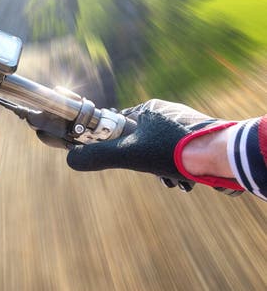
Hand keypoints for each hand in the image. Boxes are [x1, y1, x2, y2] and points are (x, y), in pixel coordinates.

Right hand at [66, 99, 242, 192]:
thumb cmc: (173, 150)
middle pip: (142, 139)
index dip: (114, 140)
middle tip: (151, 172)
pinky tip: (186, 180)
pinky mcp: (201, 136)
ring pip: (163, 149)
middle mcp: (167, 112)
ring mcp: (185, 123)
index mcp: (148, 110)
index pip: (120, 122)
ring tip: (173, 180)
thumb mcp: (129, 155)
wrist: (219, 153)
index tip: (118, 156)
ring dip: (163, 168)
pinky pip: (181, 152)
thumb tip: (70, 160)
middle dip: (144, 161)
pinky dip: (179, 168)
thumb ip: (99, 156)